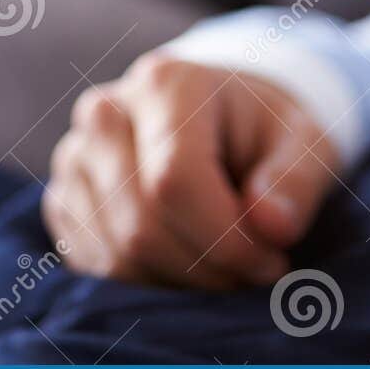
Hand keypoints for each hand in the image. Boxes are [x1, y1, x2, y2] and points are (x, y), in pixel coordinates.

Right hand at [42, 53, 337, 288]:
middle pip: (141, 226)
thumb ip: (296, 181)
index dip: (226, 240)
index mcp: (165, 83)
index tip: (273, 261)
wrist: (220, 116)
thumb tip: (273, 228)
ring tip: (226, 268)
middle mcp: (105, 113)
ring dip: (181, 284)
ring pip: (116, 256)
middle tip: (256, 273)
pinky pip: (97, 268)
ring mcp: (74, 157)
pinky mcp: (62, 199)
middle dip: (207, 270)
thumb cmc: (265, 130)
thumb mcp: (307, 141)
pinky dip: (149, 285)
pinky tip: (189, 266)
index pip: (175, 182)